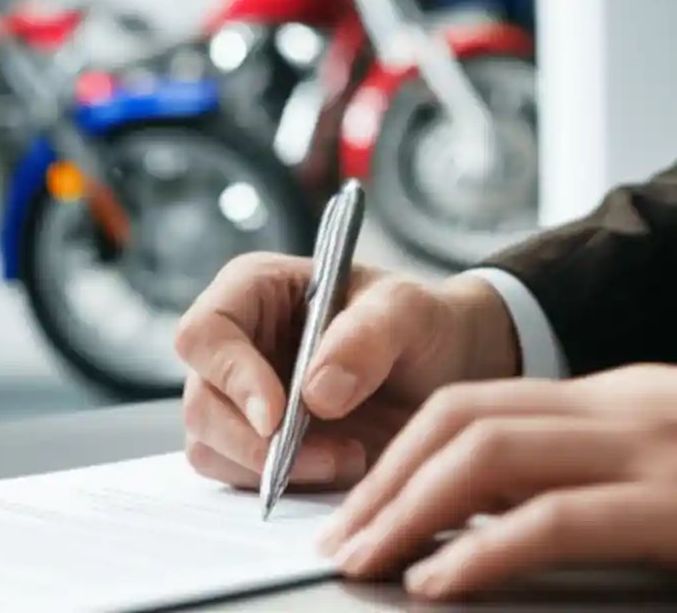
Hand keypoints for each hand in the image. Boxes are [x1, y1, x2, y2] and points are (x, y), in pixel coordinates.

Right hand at [175, 253, 519, 489]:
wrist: (442, 370)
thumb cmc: (418, 323)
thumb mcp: (409, 310)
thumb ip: (367, 337)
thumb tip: (315, 394)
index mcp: (251, 290)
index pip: (204, 333)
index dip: (230, 376)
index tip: (279, 418)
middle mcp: (231, 344)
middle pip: (200, 401)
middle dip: (256, 441)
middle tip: (331, 456)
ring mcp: (235, 397)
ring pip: (209, 445)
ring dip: (271, 468)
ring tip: (348, 457)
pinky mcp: (250, 442)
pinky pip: (235, 474)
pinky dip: (280, 483)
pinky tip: (336, 466)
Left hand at [319, 365, 676, 599]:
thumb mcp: (643, 475)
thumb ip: (560, 480)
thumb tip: (463, 519)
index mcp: (609, 400)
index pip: (471, 406)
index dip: (397, 457)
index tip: (354, 510)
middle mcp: (623, 409)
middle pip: (462, 422)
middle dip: (385, 483)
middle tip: (339, 541)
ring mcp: (649, 451)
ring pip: (488, 455)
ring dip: (408, 511)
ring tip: (366, 560)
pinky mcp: (675, 507)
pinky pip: (551, 521)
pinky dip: (478, 551)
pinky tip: (435, 580)